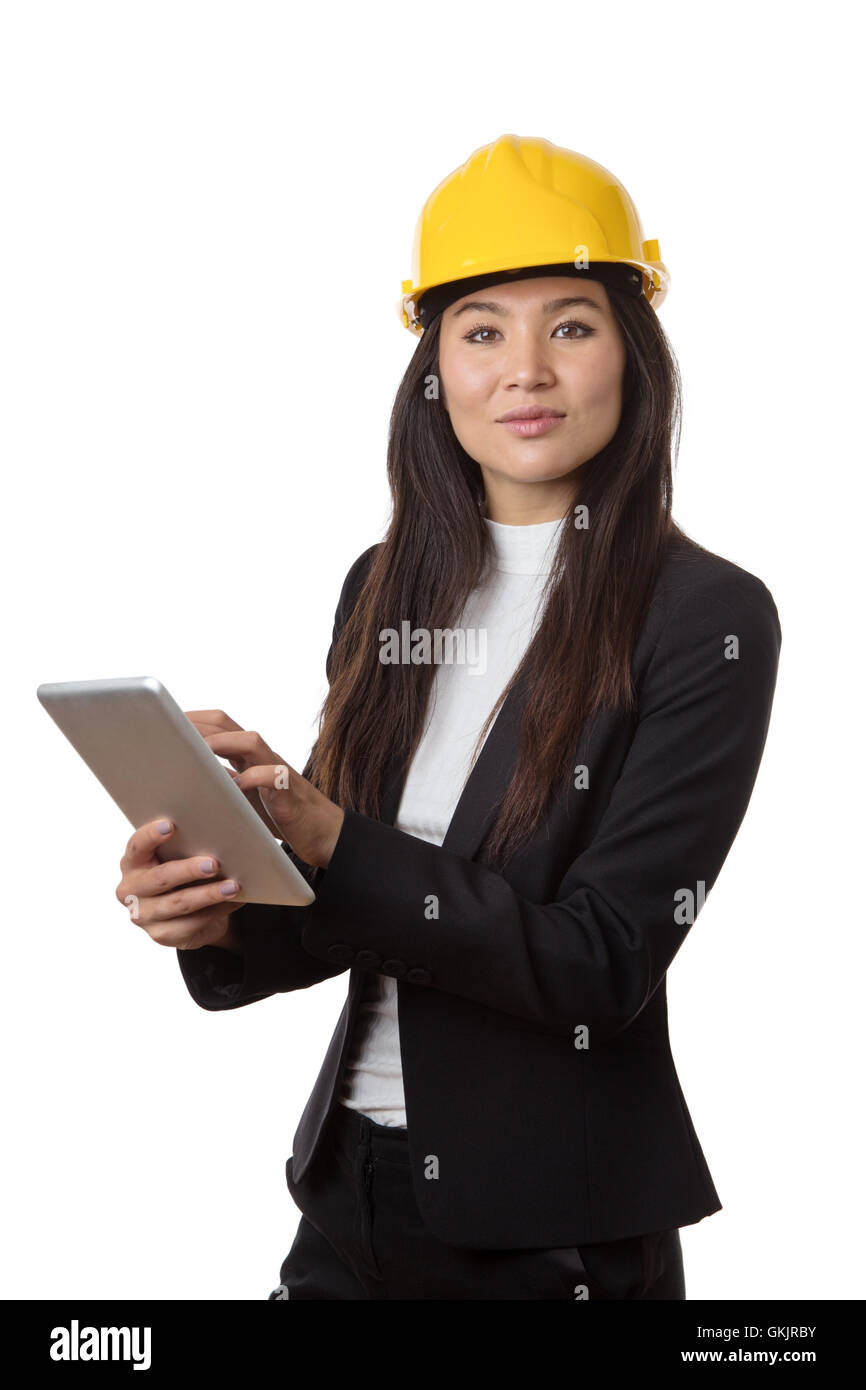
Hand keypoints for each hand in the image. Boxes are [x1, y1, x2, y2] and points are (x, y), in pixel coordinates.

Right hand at [116, 818, 244, 950]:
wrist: (187, 913)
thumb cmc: (184, 873)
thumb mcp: (179, 857)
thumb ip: (186, 845)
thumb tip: (219, 830)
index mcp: (132, 863)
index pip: (137, 846)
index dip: (151, 835)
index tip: (170, 825)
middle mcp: (130, 890)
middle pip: (160, 878)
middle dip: (189, 870)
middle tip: (214, 863)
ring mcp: (144, 916)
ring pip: (180, 903)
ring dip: (210, 894)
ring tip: (233, 886)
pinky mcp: (162, 935)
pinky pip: (193, 923)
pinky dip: (217, 910)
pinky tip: (234, 901)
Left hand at [184, 709, 344, 870]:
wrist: (326, 835)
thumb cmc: (281, 817)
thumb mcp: (245, 799)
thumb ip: (222, 786)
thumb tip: (182, 784)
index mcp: (249, 757)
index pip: (219, 725)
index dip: (192, 719)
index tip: (164, 723)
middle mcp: (263, 757)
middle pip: (228, 725)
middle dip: (197, 725)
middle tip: (168, 733)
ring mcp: (279, 770)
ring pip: (251, 741)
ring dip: (221, 743)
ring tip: (196, 753)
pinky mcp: (291, 791)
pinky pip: (273, 775)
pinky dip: (253, 778)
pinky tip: (237, 788)